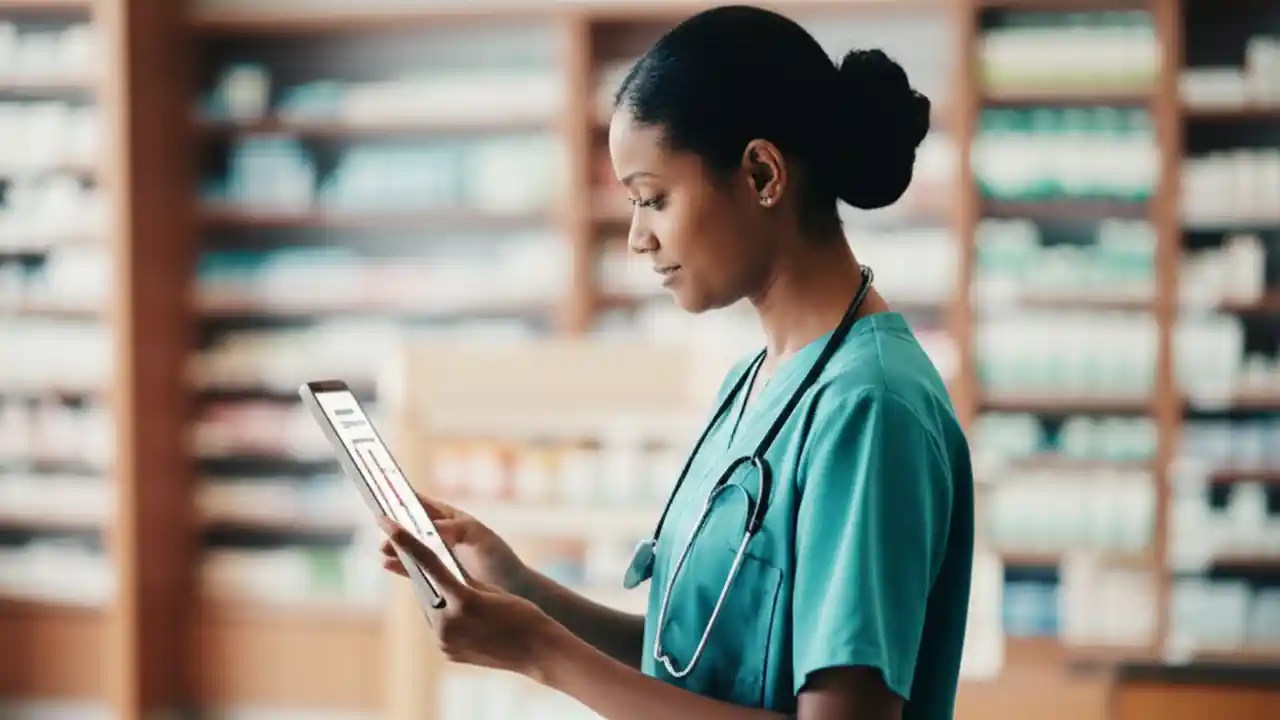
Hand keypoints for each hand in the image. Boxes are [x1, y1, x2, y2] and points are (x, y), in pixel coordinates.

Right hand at [379, 492, 528, 593]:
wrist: (512, 590)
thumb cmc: (501, 559)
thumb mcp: (481, 539)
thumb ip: (457, 530)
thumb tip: (431, 526)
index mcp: (453, 520)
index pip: (424, 505)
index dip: (405, 498)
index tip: (386, 492)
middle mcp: (442, 535)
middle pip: (412, 526)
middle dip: (397, 526)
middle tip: (382, 525)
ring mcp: (438, 556)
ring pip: (411, 547)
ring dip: (397, 547)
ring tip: (383, 550)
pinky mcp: (436, 575)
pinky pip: (414, 568)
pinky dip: (401, 566)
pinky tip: (388, 565)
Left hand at [380, 517, 563, 677]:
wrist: (538, 652)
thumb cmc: (523, 613)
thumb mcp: (491, 589)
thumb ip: (461, 579)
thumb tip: (436, 570)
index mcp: (463, 601)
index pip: (427, 563)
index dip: (405, 540)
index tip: (386, 522)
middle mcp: (449, 624)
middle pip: (425, 587)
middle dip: (424, 572)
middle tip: (418, 552)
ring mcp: (446, 642)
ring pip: (430, 606)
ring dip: (435, 593)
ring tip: (450, 585)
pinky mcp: (448, 652)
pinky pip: (438, 624)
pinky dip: (444, 612)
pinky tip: (458, 608)